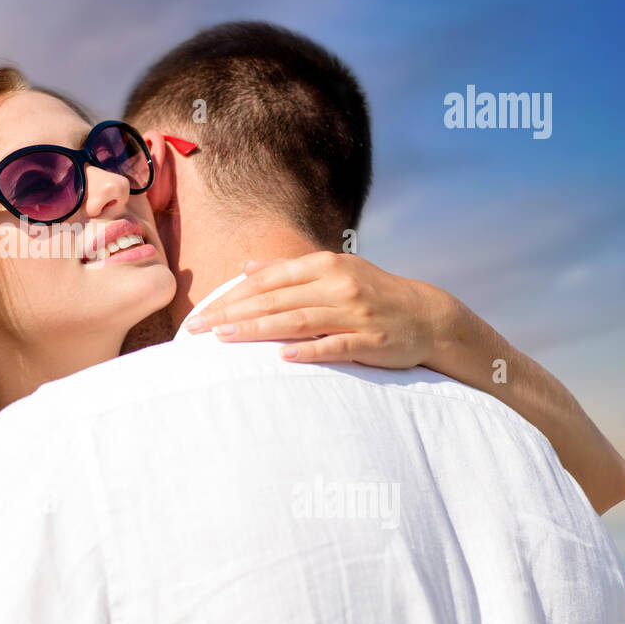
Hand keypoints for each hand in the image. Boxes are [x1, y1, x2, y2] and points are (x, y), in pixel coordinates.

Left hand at [187, 251, 458, 368]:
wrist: (427, 316)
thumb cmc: (371, 293)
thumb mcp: (333, 271)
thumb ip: (288, 269)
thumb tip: (246, 265)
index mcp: (324, 265)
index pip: (268, 281)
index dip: (231, 296)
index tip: (201, 312)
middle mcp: (337, 285)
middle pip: (275, 299)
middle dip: (232, 313)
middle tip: (197, 329)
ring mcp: (354, 313)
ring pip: (297, 320)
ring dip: (258, 328)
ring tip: (224, 338)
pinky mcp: (371, 341)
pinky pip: (335, 346)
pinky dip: (309, 351)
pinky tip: (282, 358)